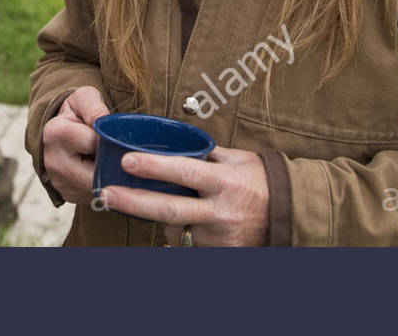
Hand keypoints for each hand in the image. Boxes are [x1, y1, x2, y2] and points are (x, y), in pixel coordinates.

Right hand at [41, 86, 110, 203]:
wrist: (63, 132)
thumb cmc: (78, 113)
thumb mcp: (85, 99)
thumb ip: (94, 107)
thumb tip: (103, 123)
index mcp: (55, 133)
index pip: (92, 142)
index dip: (108, 138)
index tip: (113, 133)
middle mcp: (53, 161)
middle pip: (95, 172)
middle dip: (113, 164)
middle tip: (122, 152)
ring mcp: (59, 182)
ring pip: (98, 187)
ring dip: (111, 177)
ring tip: (114, 161)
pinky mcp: (68, 196)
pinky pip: (95, 196)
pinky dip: (105, 186)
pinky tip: (105, 172)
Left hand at [97, 146, 269, 246]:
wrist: (291, 214)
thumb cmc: (259, 180)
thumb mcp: (236, 160)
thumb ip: (205, 155)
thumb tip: (172, 143)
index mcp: (224, 181)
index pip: (184, 172)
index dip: (154, 167)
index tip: (127, 161)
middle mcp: (221, 211)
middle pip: (171, 209)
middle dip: (135, 202)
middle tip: (107, 194)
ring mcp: (220, 237)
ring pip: (177, 231)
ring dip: (158, 221)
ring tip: (141, 208)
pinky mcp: (221, 254)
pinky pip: (188, 248)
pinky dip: (176, 241)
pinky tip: (170, 235)